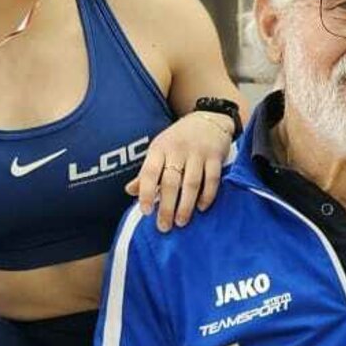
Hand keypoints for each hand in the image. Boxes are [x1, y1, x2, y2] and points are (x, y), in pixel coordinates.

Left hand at [128, 111, 235, 232]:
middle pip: (171, 182)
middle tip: (164, 227)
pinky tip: (201, 208)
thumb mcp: (159, 150)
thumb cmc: (178, 139)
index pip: (149, 172)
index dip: (146, 192)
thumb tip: (130, 191)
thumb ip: (147, 172)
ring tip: (181, 222)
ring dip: (186, 206)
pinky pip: (212, 179)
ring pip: (191, 183)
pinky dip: (207, 195)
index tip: (145, 212)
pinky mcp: (215, 156)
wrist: (208, 118)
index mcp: (159, 149)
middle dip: (167, 207)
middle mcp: (178, 150)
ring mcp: (198, 152)